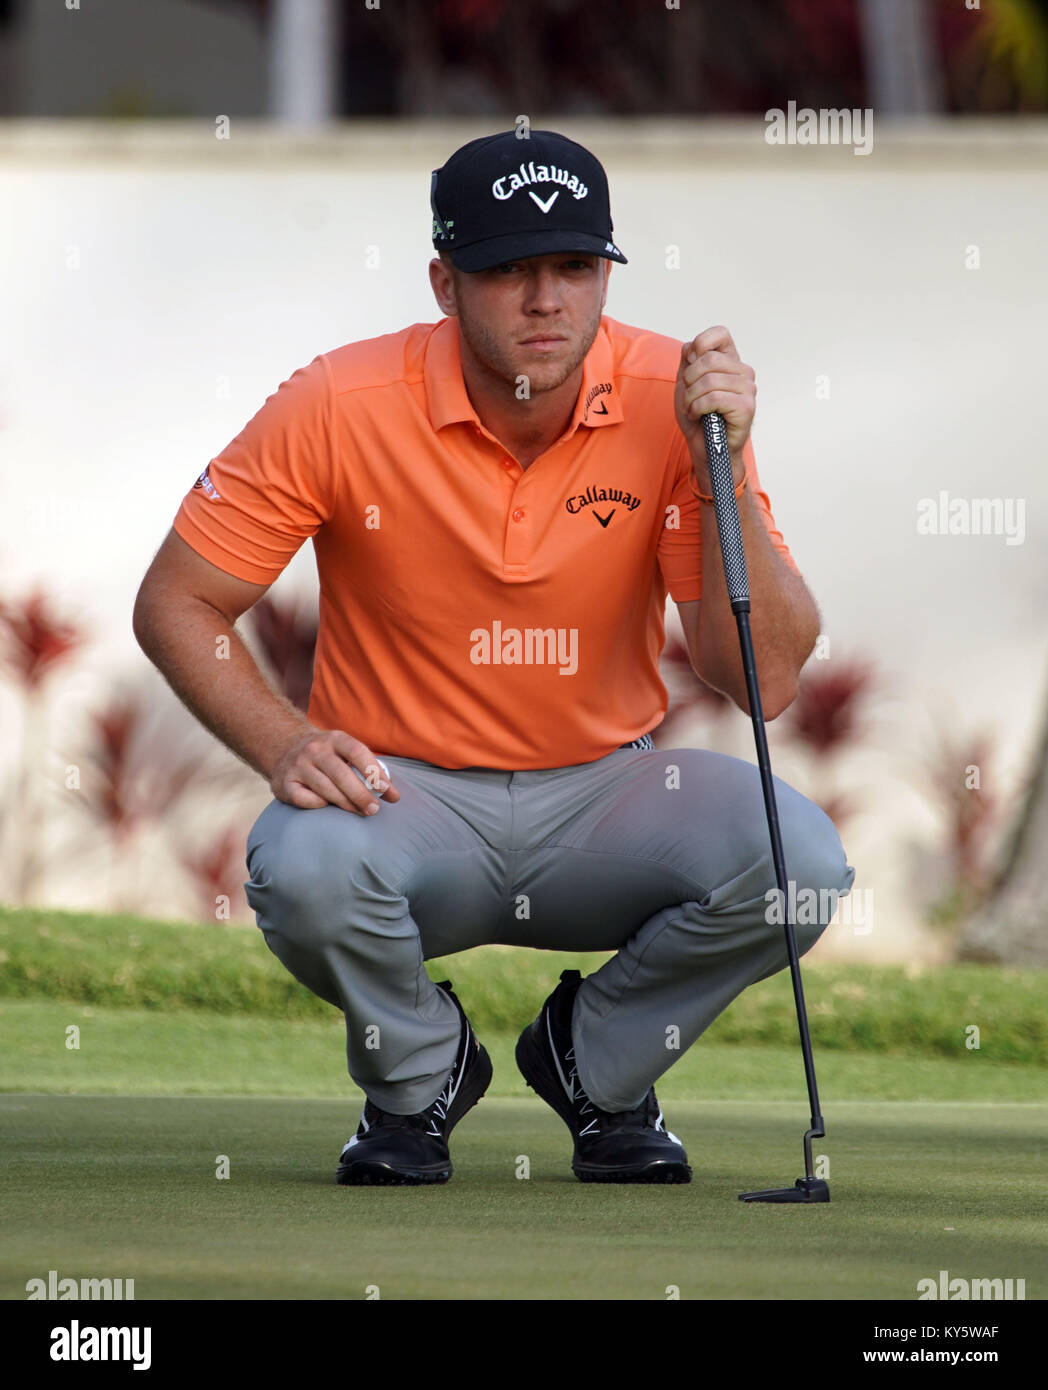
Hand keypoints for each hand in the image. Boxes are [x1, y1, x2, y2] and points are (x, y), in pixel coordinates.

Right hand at [270, 728, 401, 813]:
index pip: (358, 752)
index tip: (388, 791)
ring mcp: (298, 765)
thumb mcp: (344, 751)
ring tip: (361, 812)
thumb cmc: (327, 757)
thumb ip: (367, 768)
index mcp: (335, 738)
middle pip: (341, 774)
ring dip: (346, 804)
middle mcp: (314, 749)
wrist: (285, 750)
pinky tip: (328, 806)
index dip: (374, 773)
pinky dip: (319, 805)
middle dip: (361, 794)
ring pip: (325, 789)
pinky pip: (305, 799)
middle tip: (375, 809)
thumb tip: (392, 793)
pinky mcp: (284, 782)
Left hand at [674, 325, 755, 489]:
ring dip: (691, 398)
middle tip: (689, 396)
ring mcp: (748, 388)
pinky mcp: (746, 407)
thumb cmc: (697, 415)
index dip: (700, 344)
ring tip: (692, 408)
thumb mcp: (686, 382)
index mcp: (731, 361)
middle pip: (708, 359)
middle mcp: (743, 371)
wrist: (704, 446)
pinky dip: (697, 408)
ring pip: (709, 380)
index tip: (690, 364)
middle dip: (689, 380)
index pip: (720, 334)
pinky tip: (698, 416)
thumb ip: (688, 359)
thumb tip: (693, 348)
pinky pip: (714, 398)